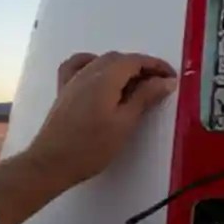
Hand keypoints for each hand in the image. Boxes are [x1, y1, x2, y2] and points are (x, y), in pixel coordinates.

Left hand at [0, 51, 176, 223]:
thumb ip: (145, 97)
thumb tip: (166, 80)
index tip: (172, 78)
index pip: (136, 61)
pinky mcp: (64, 90)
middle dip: (142, 67)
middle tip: (158, 86)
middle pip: (120, 59)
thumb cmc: (92, 147)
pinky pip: (79, 66)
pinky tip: (100, 75)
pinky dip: (93, 63)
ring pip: (102, 62)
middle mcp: (89, 71)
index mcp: (106, 77)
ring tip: (135, 85)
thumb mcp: (124, 123)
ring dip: (122, 68)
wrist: (51, 163)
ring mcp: (74, 79)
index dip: (156, 66)